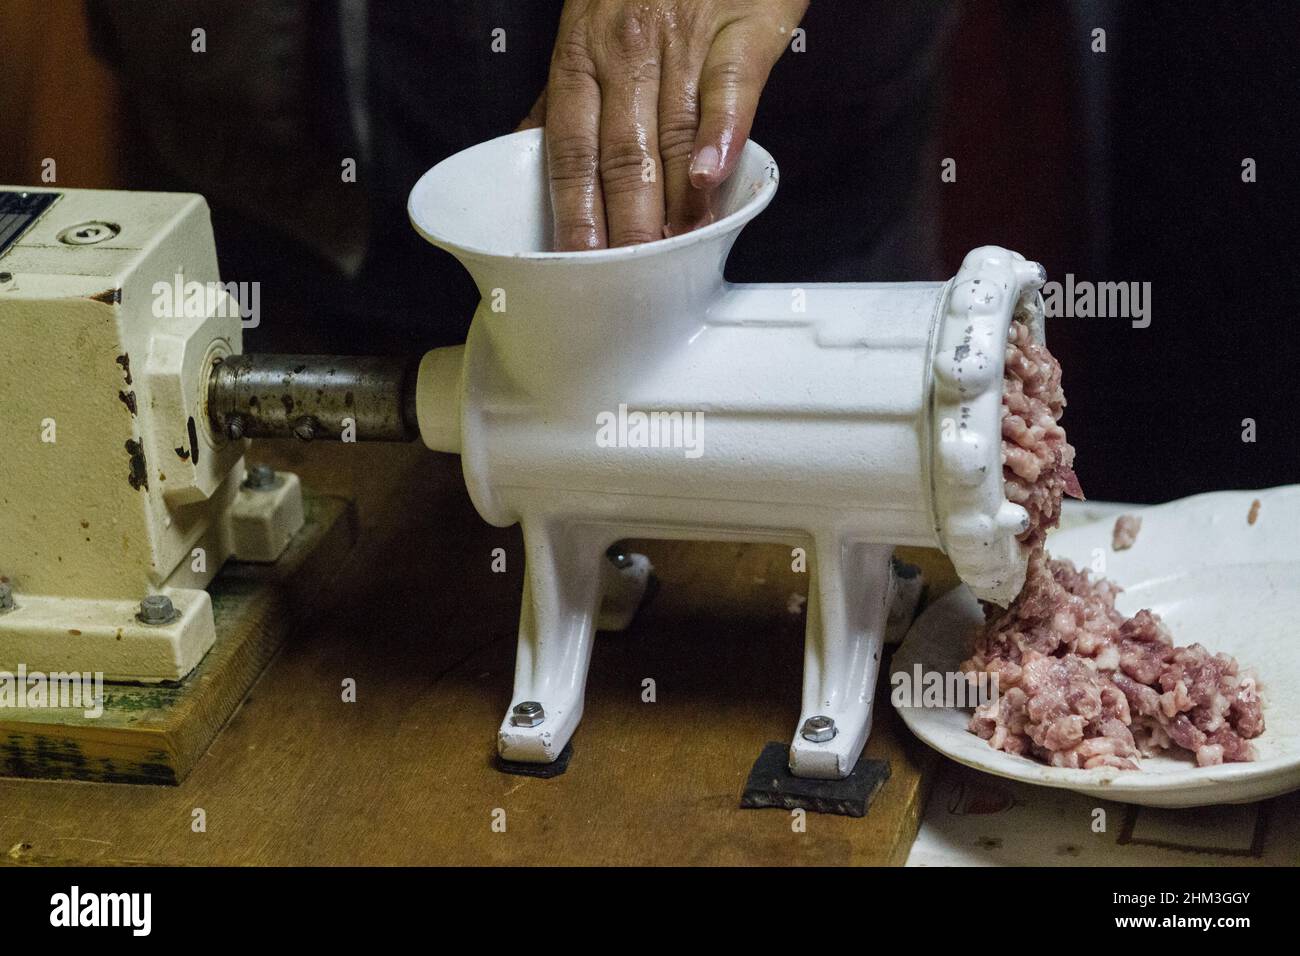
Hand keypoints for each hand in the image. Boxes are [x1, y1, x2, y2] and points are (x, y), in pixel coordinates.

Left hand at [520, 0, 807, 249]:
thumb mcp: (589, 30)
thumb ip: (564, 96)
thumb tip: (525, 154)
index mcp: (581, 56)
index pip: (571, 149)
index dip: (573, 212)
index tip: (574, 265)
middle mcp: (625, 50)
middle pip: (619, 156)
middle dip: (623, 227)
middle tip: (628, 282)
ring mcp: (683, 40)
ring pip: (670, 136)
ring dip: (672, 205)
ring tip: (671, 256)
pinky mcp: (739, 30)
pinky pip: (726, 90)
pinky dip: (718, 137)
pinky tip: (711, 180)